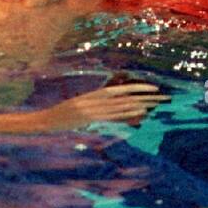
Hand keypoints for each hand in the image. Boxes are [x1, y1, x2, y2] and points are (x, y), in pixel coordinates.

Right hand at [37, 84, 168, 131]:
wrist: (44, 120)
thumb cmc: (61, 115)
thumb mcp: (80, 108)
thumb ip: (96, 108)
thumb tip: (112, 111)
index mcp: (94, 95)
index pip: (121, 90)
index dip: (138, 88)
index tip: (154, 88)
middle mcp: (96, 99)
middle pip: (126, 96)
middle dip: (145, 96)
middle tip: (164, 96)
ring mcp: (93, 108)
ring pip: (122, 104)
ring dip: (141, 103)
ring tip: (157, 103)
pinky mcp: (89, 117)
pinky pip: (112, 114)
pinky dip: (126, 112)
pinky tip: (139, 111)